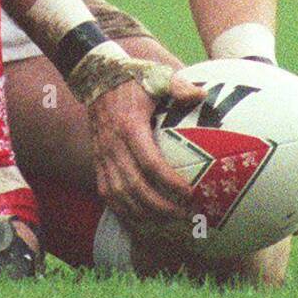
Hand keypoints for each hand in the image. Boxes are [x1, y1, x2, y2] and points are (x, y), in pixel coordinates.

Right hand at [87, 70, 205, 225]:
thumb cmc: (131, 77)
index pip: (150, 162)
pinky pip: (108, 194)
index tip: (190, 192)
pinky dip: (124, 211)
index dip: (169, 181)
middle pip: (134, 186)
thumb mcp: (155, 76)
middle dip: (159, 206)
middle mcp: (113, 146)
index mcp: (130, 127)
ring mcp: (102, 156)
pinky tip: (144, 219)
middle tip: (184, 214)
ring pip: (119, 195)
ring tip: (168, 221)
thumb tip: (202, 95)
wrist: (95, 77)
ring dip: (143, 213)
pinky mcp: (97, 162)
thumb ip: (178, 86)